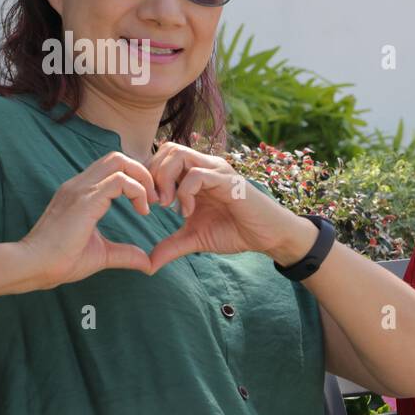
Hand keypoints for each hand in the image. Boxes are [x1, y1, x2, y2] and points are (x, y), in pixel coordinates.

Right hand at [17, 151, 156, 289]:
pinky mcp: (85, 199)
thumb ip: (125, 254)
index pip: (113, 167)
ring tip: (150, 204)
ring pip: (119, 161)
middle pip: (118, 157)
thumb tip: (148, 263)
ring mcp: (80, 189)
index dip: (136, 179)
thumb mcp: (102, 255)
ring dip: (142, 178)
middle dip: (143, 172)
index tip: (148, 203)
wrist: (33, 266)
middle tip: (154, 199)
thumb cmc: (61, 261)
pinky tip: (142, 211)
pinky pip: (119, 181)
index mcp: (81, 192)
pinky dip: (138, 190)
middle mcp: (80, 184)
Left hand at [146, 142, 311, 271]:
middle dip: (153, 175)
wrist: (267, 236)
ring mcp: (217, 171)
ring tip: (166, 205)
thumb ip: (171, 246)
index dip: (149, 177)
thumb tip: (148, 265)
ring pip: (178, 155)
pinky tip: (186, 212)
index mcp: (196, 174)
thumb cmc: (235, 231)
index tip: (148, 205)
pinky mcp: (227, 181)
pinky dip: (184, 193)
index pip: (164, 157)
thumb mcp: (195, 239)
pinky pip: (196, 175)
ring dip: (165, 179)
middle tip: (153, 202)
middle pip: (168, 149)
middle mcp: (206, 167)